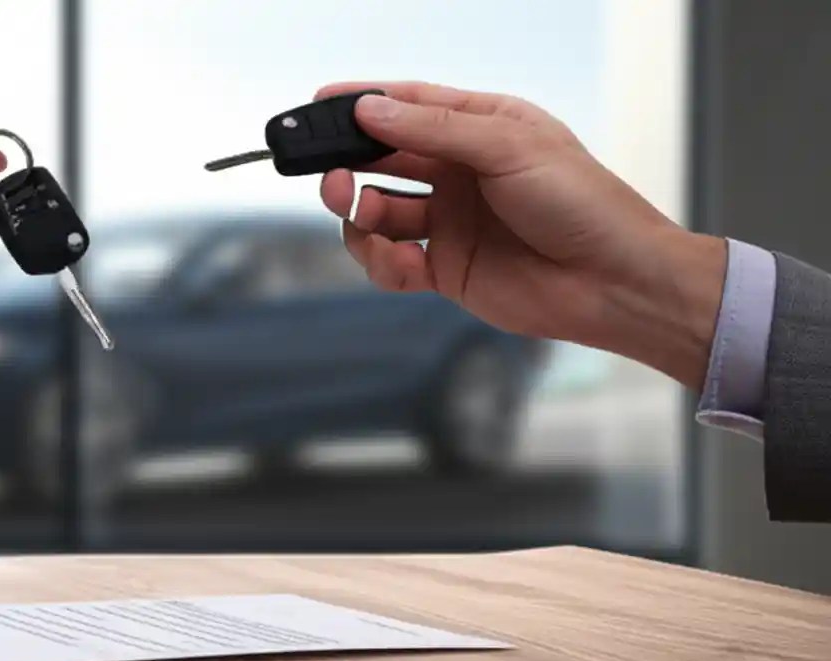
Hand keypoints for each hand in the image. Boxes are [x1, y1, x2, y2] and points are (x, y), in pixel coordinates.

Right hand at [318, 81, 725, 389]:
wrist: (614, 282)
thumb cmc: (582, 203)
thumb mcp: (508, 146)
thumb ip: (433, 128)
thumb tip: (370, 109)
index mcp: (481, 128)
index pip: (409, 106)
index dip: (363, 104)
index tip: (320, 105)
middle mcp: (460, 173)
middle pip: (384, 159)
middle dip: (350, 164)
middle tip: (333, 176)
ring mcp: (451, 222)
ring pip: (379, 213)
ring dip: (358, 213)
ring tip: (361, 214)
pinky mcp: (446, 270)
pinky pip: (393, 262)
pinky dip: (383, 262)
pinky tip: (399, 261)